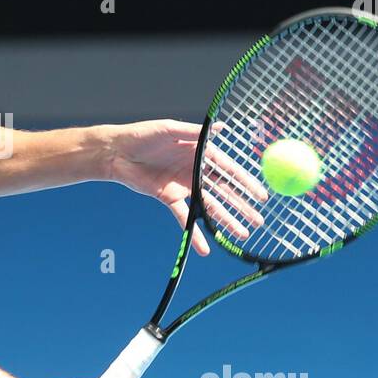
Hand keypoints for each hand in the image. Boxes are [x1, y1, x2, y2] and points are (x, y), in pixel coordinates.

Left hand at [104, 120, 269, 254]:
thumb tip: (222, 128)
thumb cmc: (143, 135)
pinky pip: (185, 218)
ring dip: (226, 221)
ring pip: (209, 207)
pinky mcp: (169, 198)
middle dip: (242, 206)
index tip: (261, 195)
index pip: (228, 169)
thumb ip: (195, 133)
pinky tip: (205, 248)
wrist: (116, 152)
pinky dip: (194, 234)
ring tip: (242, 234)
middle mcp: (195, 170)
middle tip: (259, 221)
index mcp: (199, 152)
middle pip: (224, 191)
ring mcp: (183, 186)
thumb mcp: (170, 129)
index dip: (245, 182)